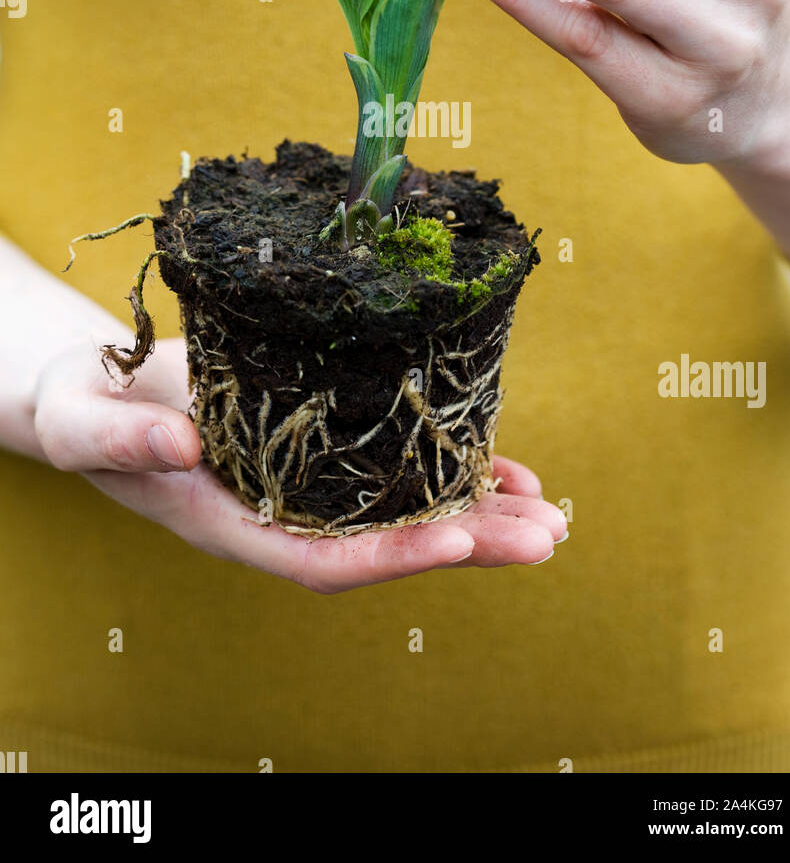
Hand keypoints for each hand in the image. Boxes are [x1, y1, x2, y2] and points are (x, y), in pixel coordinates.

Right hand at [33, 336, 566, 592]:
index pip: (320, 558)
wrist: (93, 392)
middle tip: (546, 537)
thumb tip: (182, 446)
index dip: (391, 555)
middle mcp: (277, 516)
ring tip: (546, 512)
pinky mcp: (318, 451)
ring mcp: (301, 489)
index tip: (460, 540)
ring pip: (399, 512)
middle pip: (383, 547)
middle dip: (467, 545)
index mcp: (227, 523)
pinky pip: (392, 470)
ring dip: (476, 515)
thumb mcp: (81, 420)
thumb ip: (121, 440)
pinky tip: (501, 467)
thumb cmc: (82, 407)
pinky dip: (448, 471)